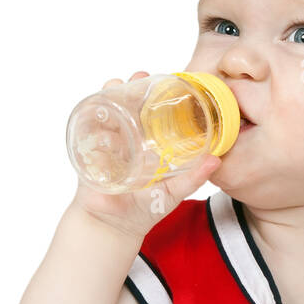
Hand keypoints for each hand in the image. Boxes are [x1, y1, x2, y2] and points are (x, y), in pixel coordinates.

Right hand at [72, 71, 222, 240]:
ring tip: (115, 86)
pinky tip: (98, 109)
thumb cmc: (146, 208)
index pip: (148, 112)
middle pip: (125, 106)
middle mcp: (125, 139)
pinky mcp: (89, 155)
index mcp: (146, 144)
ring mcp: (106, 145)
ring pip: (105, 113)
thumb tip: (216, 160)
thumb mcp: (174, 191)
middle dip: (128, 87)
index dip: (152, 94)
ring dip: (108, 96)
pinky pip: (87, 132)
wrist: (115, 227)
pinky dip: (91, 119)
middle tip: (139, 77)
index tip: (162, 79)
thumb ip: (193, 177)